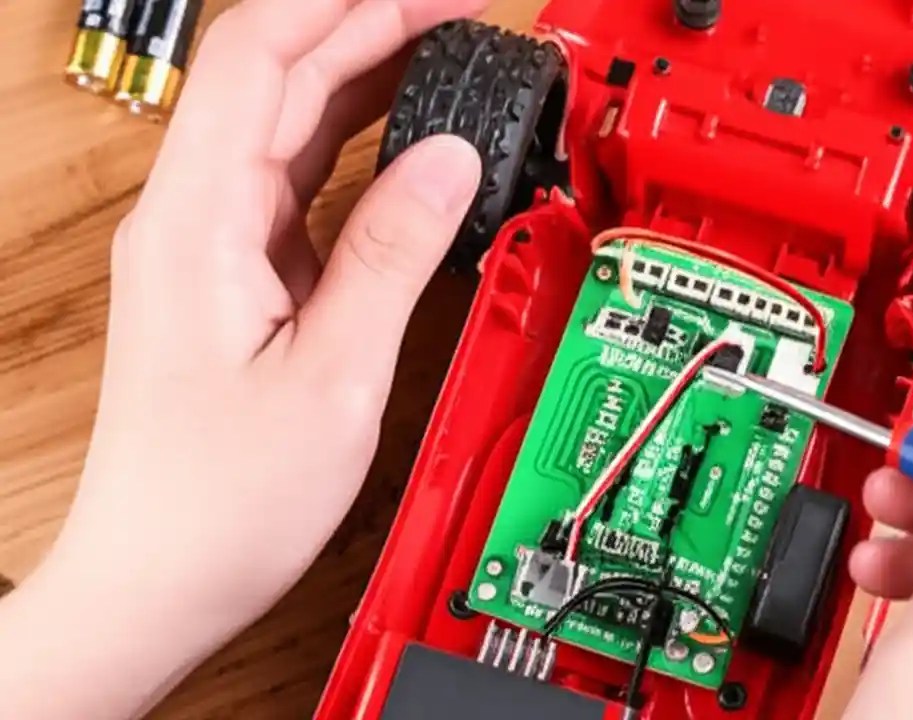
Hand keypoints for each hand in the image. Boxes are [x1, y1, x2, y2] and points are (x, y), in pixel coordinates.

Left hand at [0, 0, 481, 715]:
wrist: (161, 572)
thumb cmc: (220, 497)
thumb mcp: (334, 375)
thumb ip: (393, 253)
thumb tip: (451, 160)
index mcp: (198, 222)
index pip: (260, 56)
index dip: (346, 3)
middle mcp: (193, 216)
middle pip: (279, 75)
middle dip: (371, 25)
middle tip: (462, 18)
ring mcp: (213, 242)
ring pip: (292, 121)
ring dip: (369, 78)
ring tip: (450, 57)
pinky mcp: (238, 273)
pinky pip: (301, 179)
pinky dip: (360, 146)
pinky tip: (409, 139)